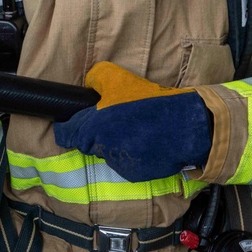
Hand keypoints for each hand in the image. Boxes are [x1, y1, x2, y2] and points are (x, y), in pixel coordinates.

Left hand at [53, 62, 211, 182]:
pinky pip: (126, 162)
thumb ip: (97, 79)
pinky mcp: (136, 173)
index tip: (67, 125)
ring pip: (107, 153)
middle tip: (111, 121)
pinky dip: (131, 154)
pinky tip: (144, 142)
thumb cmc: (150, 100)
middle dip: (94, 134)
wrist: (185, 125)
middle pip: (88, 143)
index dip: (65, 129)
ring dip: (113, 144)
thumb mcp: (119, 78)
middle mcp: (103, 148)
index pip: (66, 135)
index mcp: (94, 126)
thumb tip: (89, 84)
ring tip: (133, 129)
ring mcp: (119, 163)